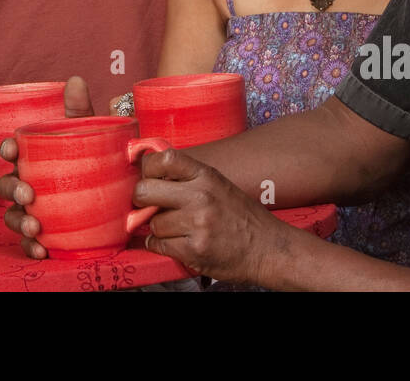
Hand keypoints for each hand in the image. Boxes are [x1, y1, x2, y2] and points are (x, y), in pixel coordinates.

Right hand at [0, 75, 92, 257]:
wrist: (121, 195)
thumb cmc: (95, 160)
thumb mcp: (90, 135)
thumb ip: (81, 111)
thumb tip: (75, 80)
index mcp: (36, 158)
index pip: (13, 152)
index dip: (7, 150)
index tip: (11, 150)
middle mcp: (30, 183)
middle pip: (7, 186)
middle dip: (11, 190)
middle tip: (27, 194)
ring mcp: (36, 210)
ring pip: (14, 216)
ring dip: (19, 222)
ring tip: (34, 227)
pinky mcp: (47, 234)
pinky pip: (31, 244)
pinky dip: (32, 248)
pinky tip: (41, 250)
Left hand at [133, 148, 292, 285]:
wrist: (268, 248)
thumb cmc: (242, 216)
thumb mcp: (219, 184)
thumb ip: (188, 177)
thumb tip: (152, 174)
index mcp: (206, 176)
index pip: (164, 159)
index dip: (147, 167)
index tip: (147, 176)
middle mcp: (200, 197)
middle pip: (145, 191)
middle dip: (141, 199)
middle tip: (148, 204)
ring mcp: (196, 224)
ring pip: (152, 223)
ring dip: (158, 227)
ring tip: (177, 228)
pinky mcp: (193, 250)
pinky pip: (157, 244)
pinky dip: (161, 244)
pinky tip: (176, 241)